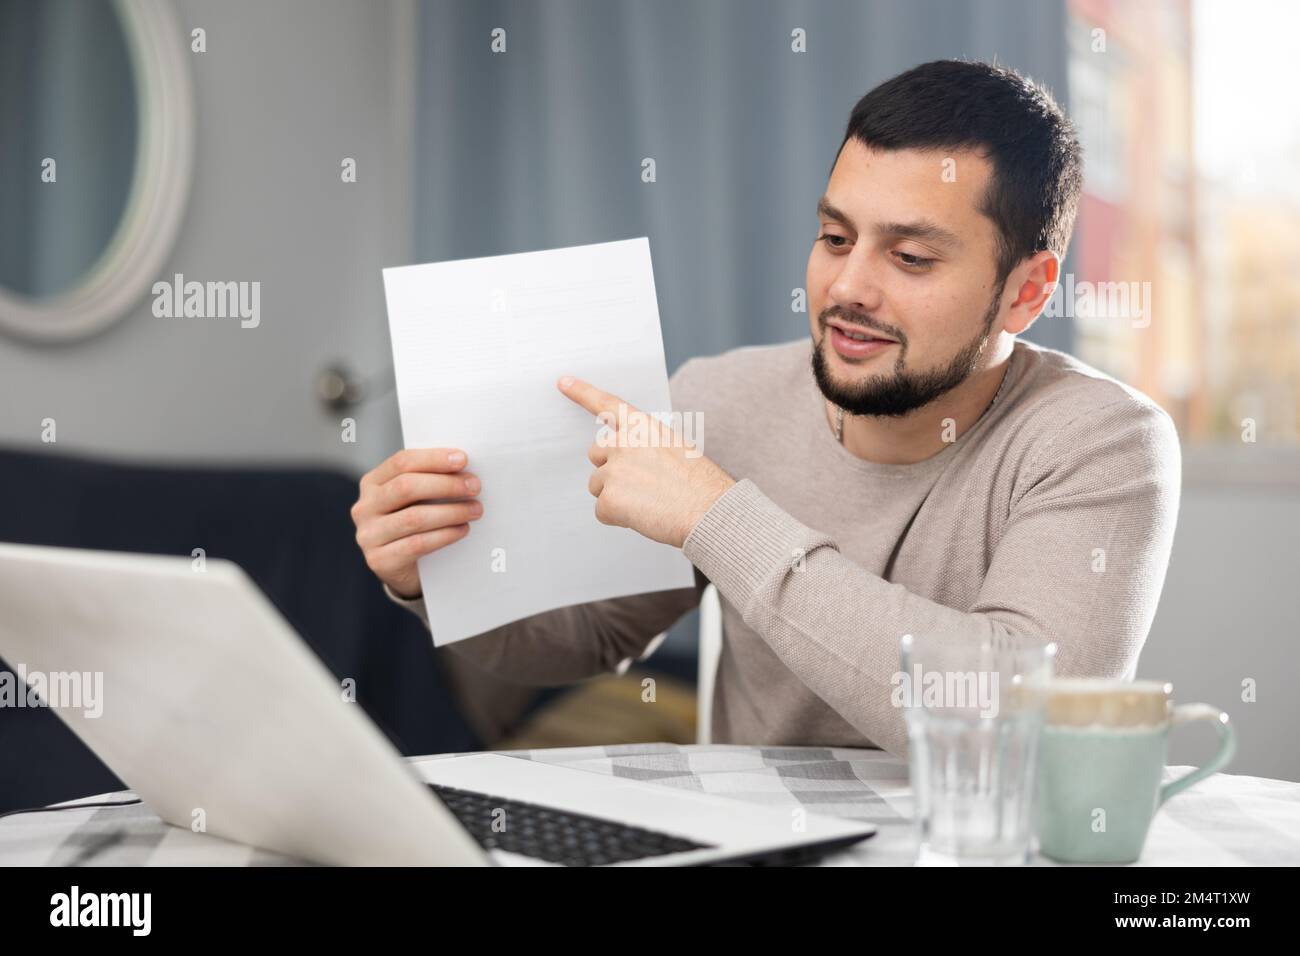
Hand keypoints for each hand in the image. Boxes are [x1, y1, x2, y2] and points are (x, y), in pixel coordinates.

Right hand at [351, 447, 483, 598]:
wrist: (404, 569)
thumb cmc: (414, 525)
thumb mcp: (416, 499)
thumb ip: (429, 481)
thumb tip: (464, 470)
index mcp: (372, 483)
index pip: (401, 462)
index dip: (433, 459)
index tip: (463, 459)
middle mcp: (365, 507)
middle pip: (406, 487)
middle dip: (446, 485)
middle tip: (474, 487)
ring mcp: (369, 535)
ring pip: (414, 517)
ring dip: (451, 512)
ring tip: (475, 510)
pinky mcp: (380, 560)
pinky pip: (417, 544)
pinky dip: (445, 535)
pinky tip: (462, 530)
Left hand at [557, 375, 734, 547]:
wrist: (709, 510)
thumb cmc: (699, 484)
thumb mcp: (674, 448)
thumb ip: (644, 445)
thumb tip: (625, 460)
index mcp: (642, 426)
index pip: (606, 404)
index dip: (582, 392)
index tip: (563, 382)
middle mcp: (623, 443)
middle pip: (596, 454)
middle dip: (611, 468)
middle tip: (641, 483)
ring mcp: (613, 470)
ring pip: (598, 485)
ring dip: (616, 495)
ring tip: (649, 501)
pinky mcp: (608, 498)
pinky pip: (601, 511)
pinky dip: (618, 518)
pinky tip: (643, 515)